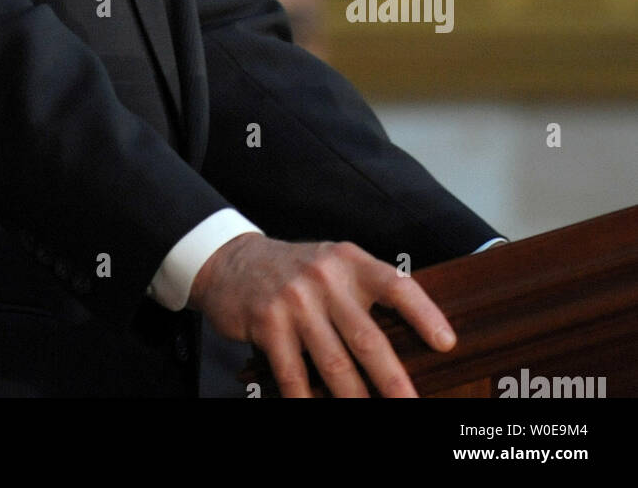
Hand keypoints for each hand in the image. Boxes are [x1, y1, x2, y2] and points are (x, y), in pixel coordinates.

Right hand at [187, 232, 455, 397]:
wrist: (232, 261)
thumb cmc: (294, 271)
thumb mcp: (330, 265)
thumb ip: (362, 291)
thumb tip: (407, 341)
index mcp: (349, 261)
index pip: (396, 285)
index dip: (424, 313)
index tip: (446, 343)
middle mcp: (324, 277)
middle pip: (367, 338)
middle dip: (393, 381)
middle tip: (412, 406)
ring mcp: (294, 300)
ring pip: (334, 364)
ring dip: (355, 401)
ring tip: (371, 418)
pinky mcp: (268, 322)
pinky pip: (294, 373)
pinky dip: (307, 400)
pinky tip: (316, 412)